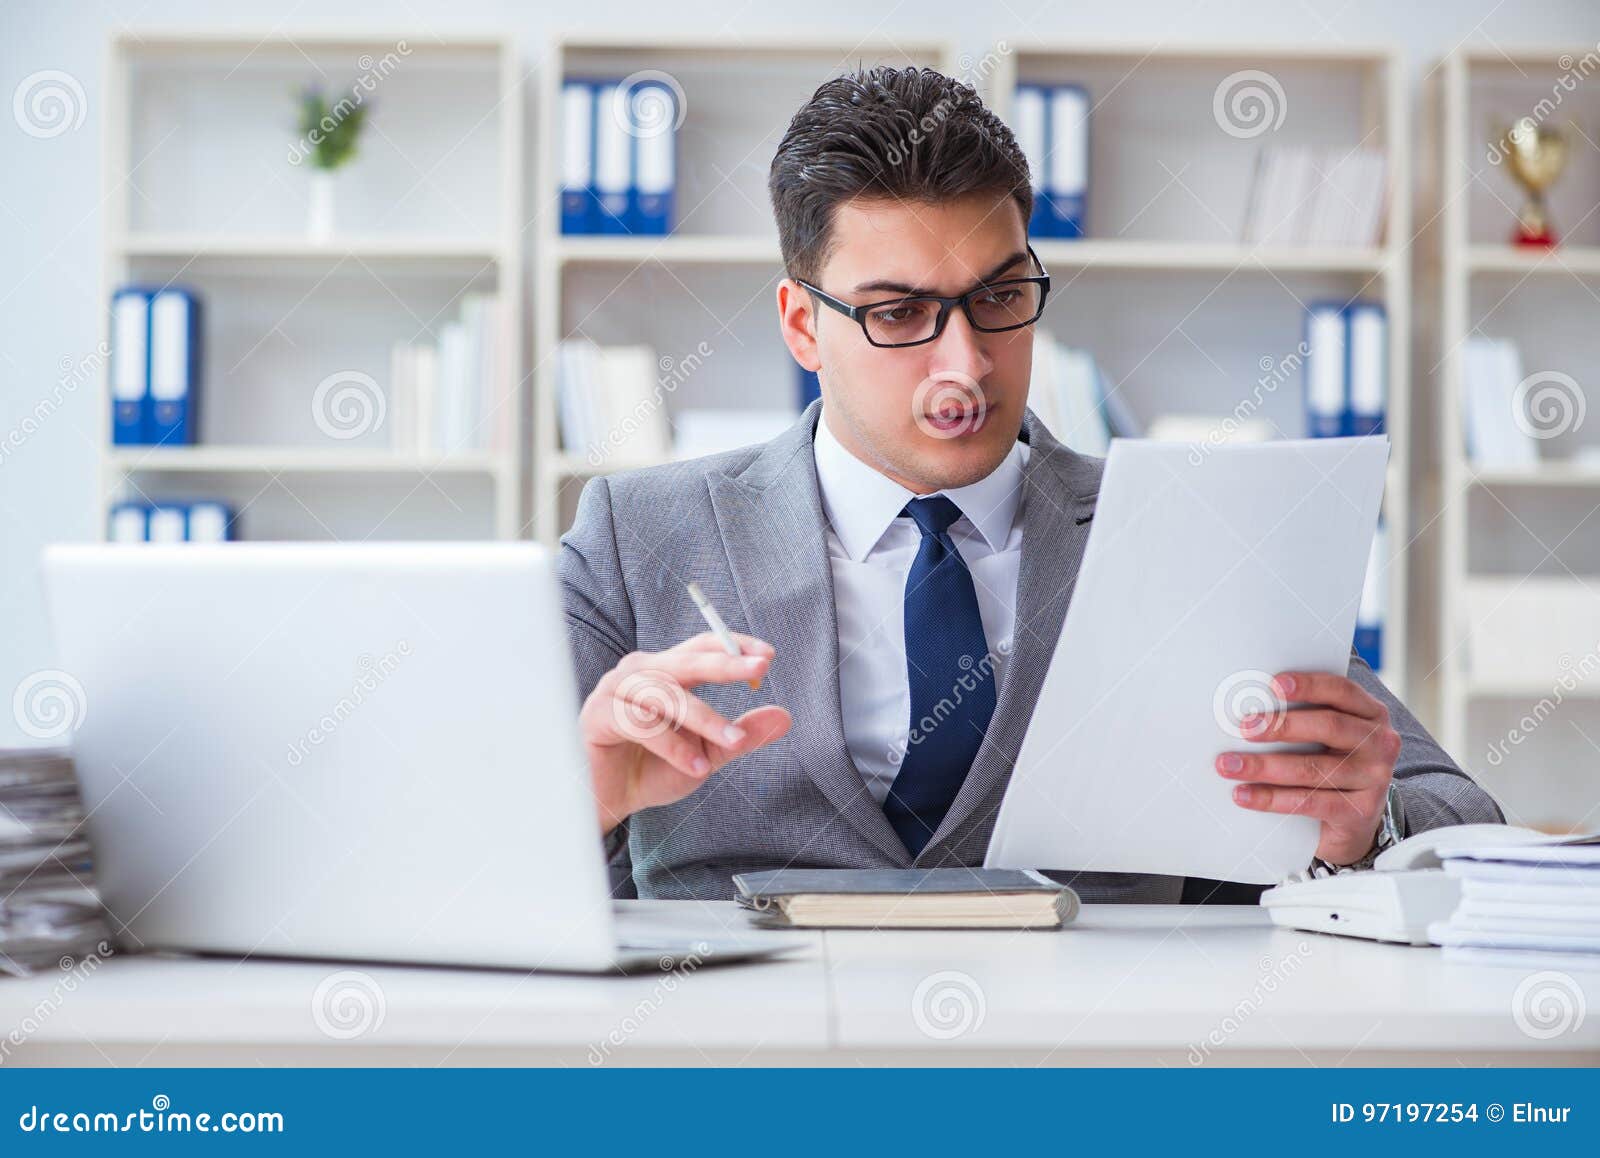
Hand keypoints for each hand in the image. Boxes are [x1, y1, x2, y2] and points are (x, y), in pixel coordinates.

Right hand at [582, 631, 791, 835]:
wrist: (611, 801)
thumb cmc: (653, 769)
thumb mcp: (706, 753)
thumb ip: (740, 735)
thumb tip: (784, 716)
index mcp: (665, 670)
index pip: (702, 647)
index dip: (733, 647)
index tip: (767, 657)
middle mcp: (640, 672)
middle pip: (686, 661)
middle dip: (725, 664)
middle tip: (759, 671)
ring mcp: (615, 691)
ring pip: (666, 694)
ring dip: (704, 718)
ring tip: (733, 742)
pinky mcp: (598, 717)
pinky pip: (640, 724)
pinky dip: (673, 746)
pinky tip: (696, 767)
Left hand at [1215, 671, 1400, 865]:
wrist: (1357, 819)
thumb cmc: (1333, 763)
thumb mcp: (1329, 737)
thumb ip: (1305, 717)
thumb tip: (1250, 709)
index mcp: (1371, 714)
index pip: (1342, 691)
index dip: (1309, 685)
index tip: (1274, 684)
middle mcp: (1380, 743)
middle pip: (1329, 727)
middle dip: (1282, 725)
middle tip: (1245, 727)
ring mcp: (1374, 778)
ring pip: (1312, 768)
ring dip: (1264, 766)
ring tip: (1228, 765)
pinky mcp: (1360, 811)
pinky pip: (1309, 802)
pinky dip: (1271, 798)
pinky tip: (1243, 795)